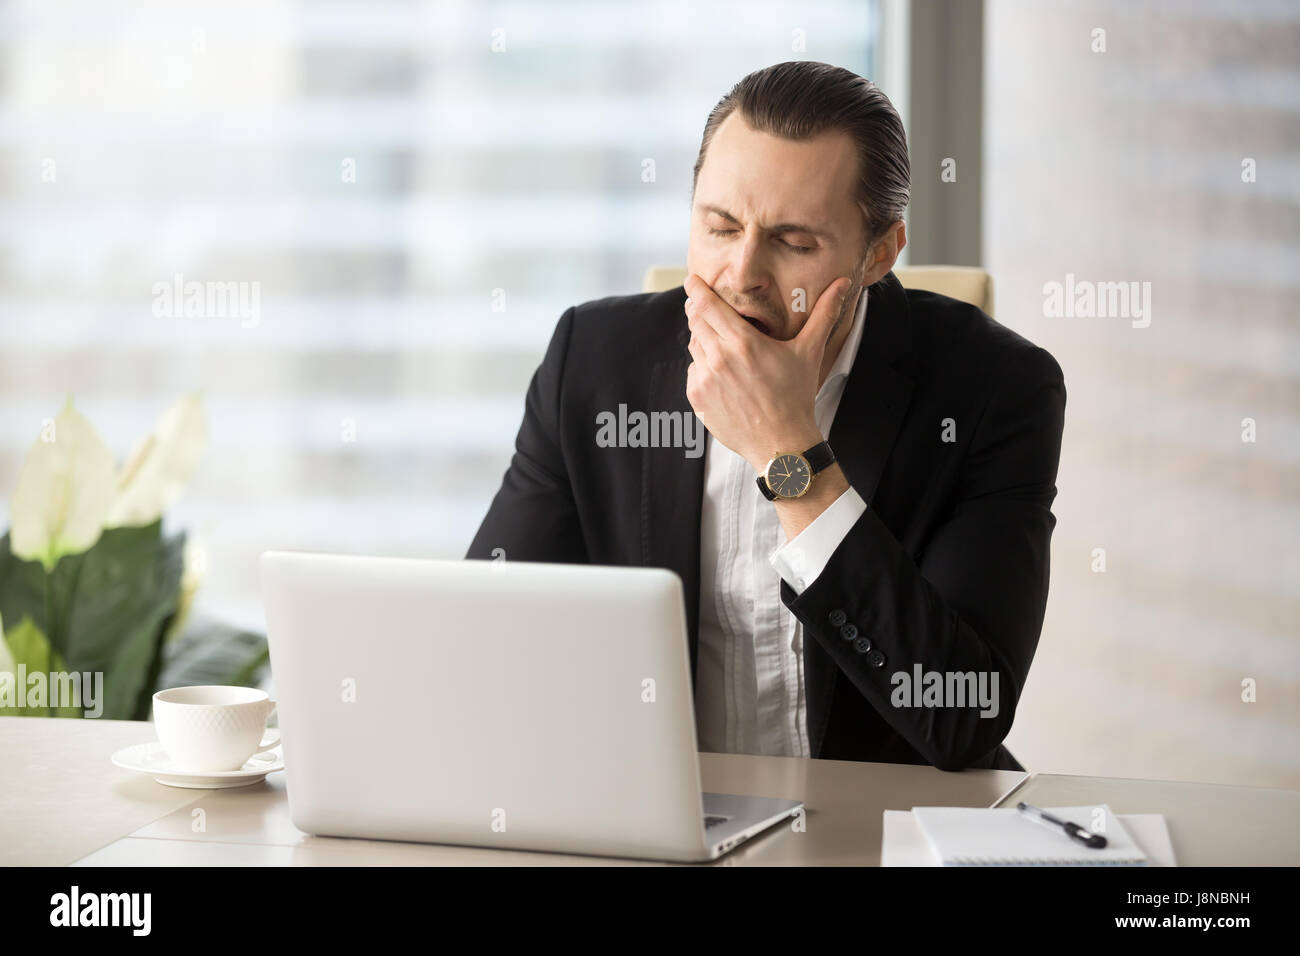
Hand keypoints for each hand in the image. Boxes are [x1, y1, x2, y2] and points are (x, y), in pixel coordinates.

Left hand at [683, 272, 852, 472]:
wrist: (781, 443)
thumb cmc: (796, 396)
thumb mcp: (809, 351)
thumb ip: (823, 313)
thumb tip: (842, 283)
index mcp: (742, 342)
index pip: (706, 304)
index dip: (696, 289)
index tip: (692, 280)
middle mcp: (718, 358)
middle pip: (695, 321)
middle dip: (699, 312)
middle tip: (708, 308)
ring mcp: (705, 380)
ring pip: (694, 346)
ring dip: (704, 340)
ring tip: (725, 346)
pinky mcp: (697, 399)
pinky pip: (693, 371)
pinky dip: (703, 367)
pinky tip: (724, 374)